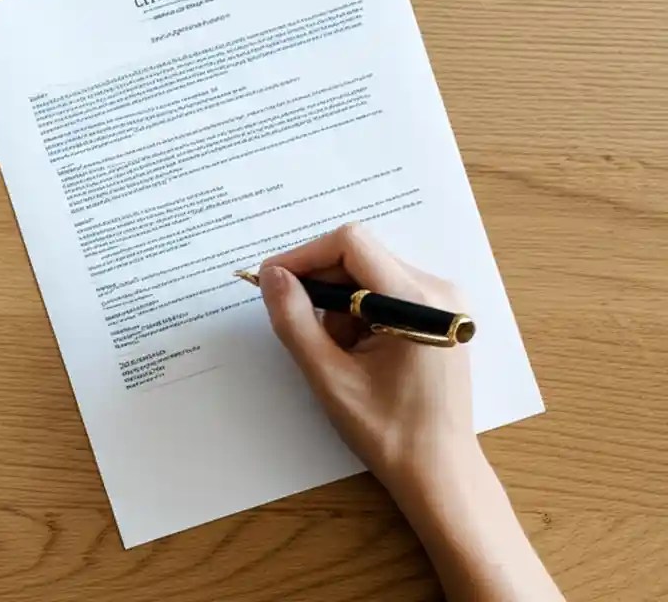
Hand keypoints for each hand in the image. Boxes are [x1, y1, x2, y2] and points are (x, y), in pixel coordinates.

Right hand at [256, 223, 475, 493]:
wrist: (439, 471)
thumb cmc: (388, 432)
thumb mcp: (329, 377)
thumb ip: (295, 320)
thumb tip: (271, 276)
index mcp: (417, 301)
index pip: (350, 244)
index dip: (304, 256)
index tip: (271, 281)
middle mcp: (438, 290)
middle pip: (360, 256)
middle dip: (320, 287)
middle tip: (300, 328)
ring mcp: (443, 302)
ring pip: (369, 275)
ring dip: (338, 305)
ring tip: (336, 354)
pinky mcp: (439, 315)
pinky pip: (385, 293)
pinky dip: (358, 314)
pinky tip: (356, 353)